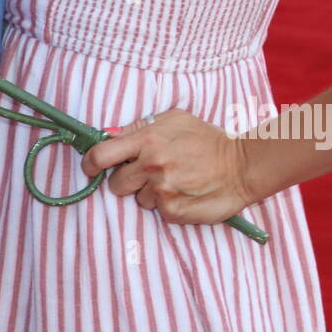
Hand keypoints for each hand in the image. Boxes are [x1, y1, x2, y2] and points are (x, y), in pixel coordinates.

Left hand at [81, 108, 255, 224]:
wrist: (241, 166)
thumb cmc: (206, 139)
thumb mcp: (174, 119)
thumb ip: (139, 127)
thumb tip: (110, 136)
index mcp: (147, 140)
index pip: (101, 155)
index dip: (90, 164)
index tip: (90, 168)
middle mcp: (151, 166)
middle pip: (115, 184)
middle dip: (126, 180)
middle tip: (148, 174)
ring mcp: (161, 190)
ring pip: (138, 200)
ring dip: (150, 193)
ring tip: (174, 181)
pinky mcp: (173, 211)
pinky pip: (157, 212)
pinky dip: (167, 205)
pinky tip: (184, 192)